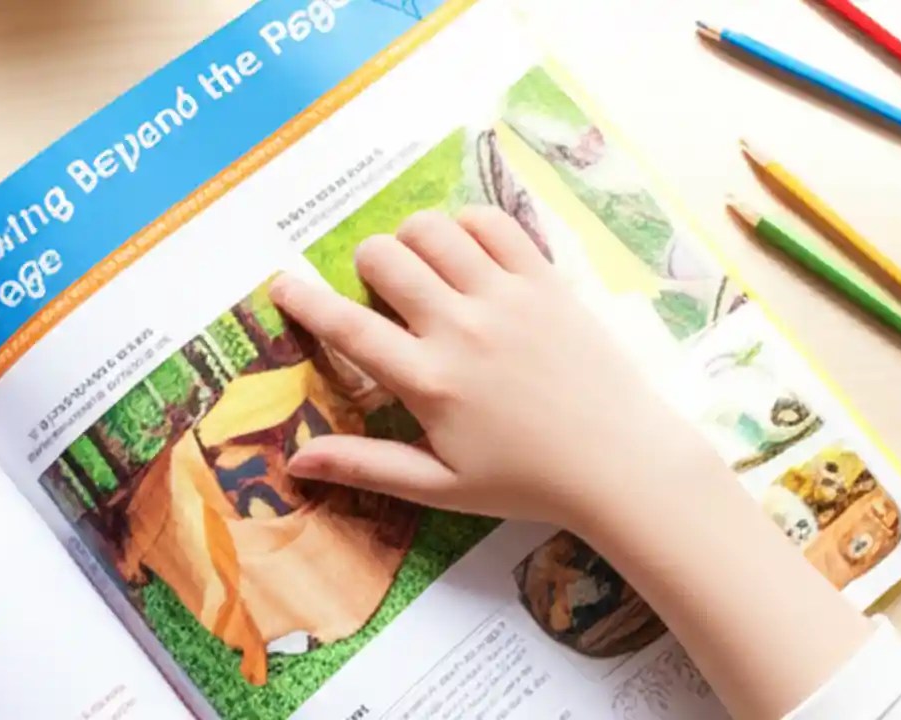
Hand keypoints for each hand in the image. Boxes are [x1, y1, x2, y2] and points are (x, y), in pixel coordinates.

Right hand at [270, 207, 694, 527]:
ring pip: (432, 229)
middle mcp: (460, 328)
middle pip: (385, 259)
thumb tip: (294, 463)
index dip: (306, 300)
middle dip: (366, 264)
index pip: (348, 328)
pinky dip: (468, 225)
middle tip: (379, 287)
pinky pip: (492, 224)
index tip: (282, 282)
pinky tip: (469, 253)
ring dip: (413, 239)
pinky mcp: (544, 280)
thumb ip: (366, 466)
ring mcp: (505, 297)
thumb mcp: (440, 486)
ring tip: (423, 265)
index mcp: (430, 381)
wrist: (618, 462)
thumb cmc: (525, 481)